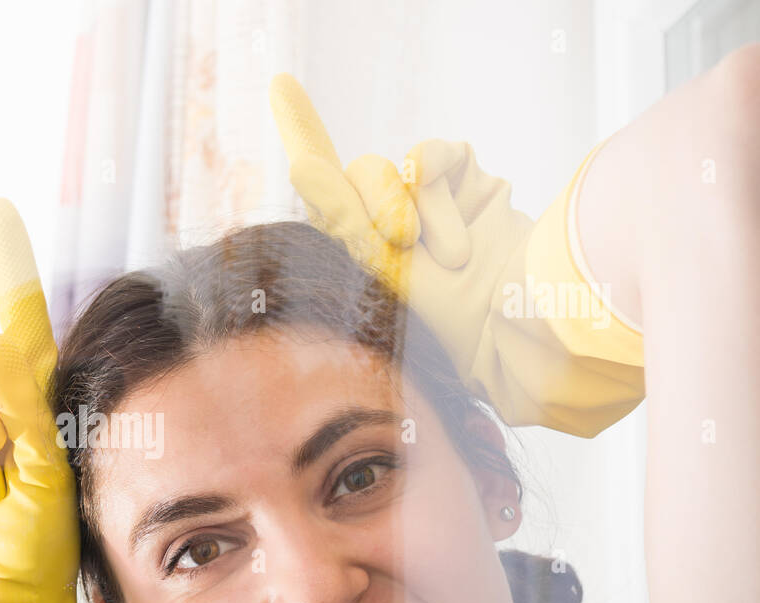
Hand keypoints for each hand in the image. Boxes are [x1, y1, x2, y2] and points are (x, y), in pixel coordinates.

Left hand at [270, 73, 533, 384]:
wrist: (519, 318)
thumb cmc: (443, 312)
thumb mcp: (383, 266)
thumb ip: (342, 213)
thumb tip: (300, 165)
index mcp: (356, 241)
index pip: (321, 182)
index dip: (302, 133)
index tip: (280, 86)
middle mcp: (387, 213)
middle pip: (361, 171)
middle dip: (379, 205)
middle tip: (403, 241)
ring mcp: (427, 194)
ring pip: (398, 166)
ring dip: (422, 210)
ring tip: (453, 258)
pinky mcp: (464, 175)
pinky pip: (434, 155)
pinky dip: (441, 184)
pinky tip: (459, 228)